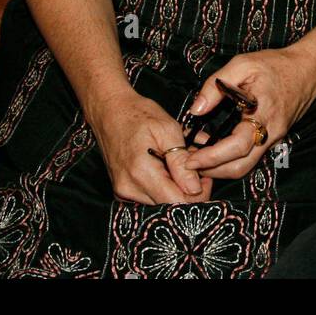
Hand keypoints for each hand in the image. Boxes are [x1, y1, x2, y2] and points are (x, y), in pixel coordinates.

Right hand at [86, 85, 210, 203]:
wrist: (110, 110)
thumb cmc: (139, 114)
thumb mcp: (167, 130)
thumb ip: (181, 161)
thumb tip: (195, 189)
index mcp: (141, 173)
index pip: (177, 202)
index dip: (197, 194)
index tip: (205, 176)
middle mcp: (129, 189)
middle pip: (169, 204)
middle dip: (188, 188)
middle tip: (194, 166)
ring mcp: (124, 192)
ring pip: (161, 202)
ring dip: (176, 186)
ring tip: (179, 162)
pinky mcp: (122, 190)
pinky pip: (150, 196)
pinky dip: (163, 184)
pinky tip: (166, 166)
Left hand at [182, 46, 315, 181]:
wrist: (308, 69)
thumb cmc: (276, 64)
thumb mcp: (243, 64)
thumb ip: (216, 85)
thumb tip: (196, 109)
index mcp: (263, 114)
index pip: (238, 146)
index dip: (212, 157)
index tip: (191, 159)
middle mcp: (270, 132)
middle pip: (241, 166)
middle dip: (212, 170)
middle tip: (189, 163)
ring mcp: (273, 137)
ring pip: (246, 165)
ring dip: (220, 167)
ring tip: (199, 155)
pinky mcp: (273, 137)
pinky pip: (251, 155)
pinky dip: (230, 157)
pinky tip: (215, 146)